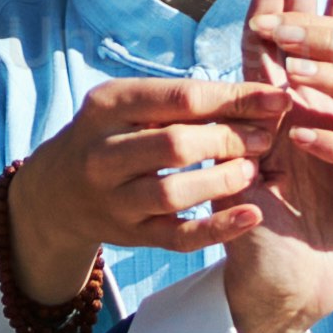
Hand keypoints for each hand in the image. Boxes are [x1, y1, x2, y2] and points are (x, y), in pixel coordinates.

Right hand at [0, 62, 281, 308]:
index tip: (276, 100)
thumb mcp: (129, 103)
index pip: (181, 98)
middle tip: (265, 139)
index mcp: (108, 105)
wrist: (56, 192)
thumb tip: (259, 95)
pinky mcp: (128, 235)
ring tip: (253, 171)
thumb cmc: (111, 135)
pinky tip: (251, 215)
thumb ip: (182, 98)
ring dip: (222, 181)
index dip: (236, 100)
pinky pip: (177, 237)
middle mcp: (102, 152)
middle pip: (176, 145)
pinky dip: (217, 229)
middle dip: (230, 140)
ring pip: (173, 192)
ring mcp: (113, 198)